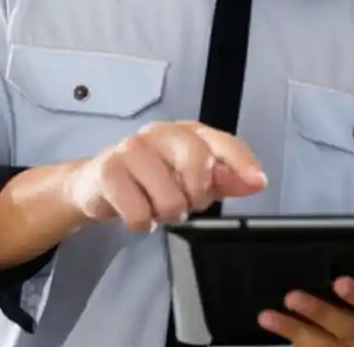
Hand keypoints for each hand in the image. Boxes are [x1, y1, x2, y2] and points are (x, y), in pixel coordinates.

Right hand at [61, 120, 267, 231]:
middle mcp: (160, 132)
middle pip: (196, 162)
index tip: (257, 181)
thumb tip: (255, 181)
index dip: (241, 161)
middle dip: (196, 196)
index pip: (221, 141)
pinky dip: (141, 222)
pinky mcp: (108, 170)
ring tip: (154, 205)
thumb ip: (225, 179)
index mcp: (186, 132)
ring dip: (166, 213)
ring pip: (169, 197)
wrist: (96, 184)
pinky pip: (139, 212)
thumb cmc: (150, 179)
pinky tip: (134, 210)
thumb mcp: (192, 180)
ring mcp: (132, 148)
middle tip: (185, 203)